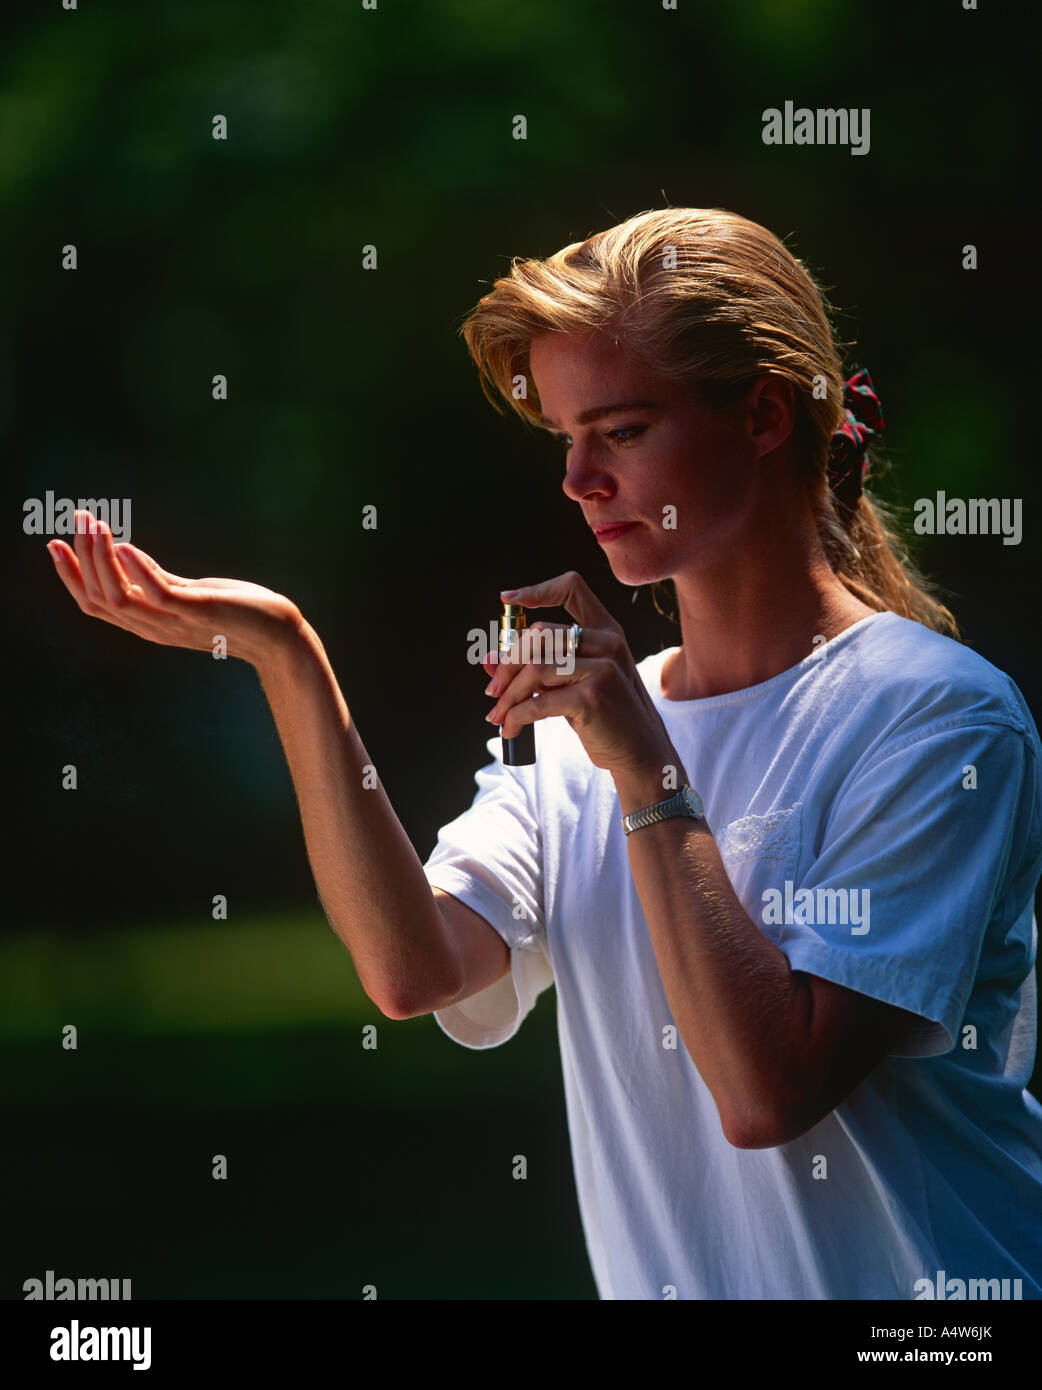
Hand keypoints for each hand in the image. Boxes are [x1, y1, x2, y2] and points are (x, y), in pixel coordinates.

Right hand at [46, 510, 302, 667]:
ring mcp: (176, 621)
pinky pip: (158, 593)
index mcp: (148, 623)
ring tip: (95, 524)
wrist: (279, 636)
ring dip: (102, 558)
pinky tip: (125, 544)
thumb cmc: (236, 612)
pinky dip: (137, 569)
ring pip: (120, 596)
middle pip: (99, 598)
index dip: (71, 576)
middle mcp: (155, 627)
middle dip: (82, 558)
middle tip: (79, 519)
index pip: (94, 604)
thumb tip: (125, 554)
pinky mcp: (199, 612)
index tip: (55, 544)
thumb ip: (156, 579)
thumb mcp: (188, 594)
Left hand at [482, 570, 682, 780]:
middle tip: (492, 690)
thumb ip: (538, 669)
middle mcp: (608, 643)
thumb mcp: (573, 686)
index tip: (506, 600)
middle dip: (508, 663)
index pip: (572, 588)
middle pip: (540, 633)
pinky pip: (539, 702)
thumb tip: (487, 660)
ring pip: (535, 668)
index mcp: (606, 631)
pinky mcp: (593, 697)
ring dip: (508, 695)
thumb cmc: (604, 718)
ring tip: (498, 715)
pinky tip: (511, 729)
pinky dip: (517, 716)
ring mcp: (603, 668)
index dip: (537, 589)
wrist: (639, 753)